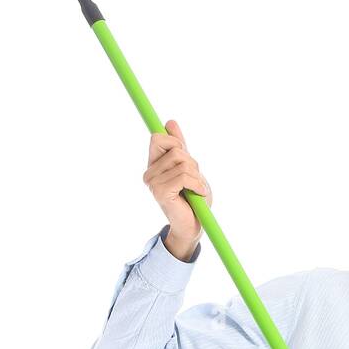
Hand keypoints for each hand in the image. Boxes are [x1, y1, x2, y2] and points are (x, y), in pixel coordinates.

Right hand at [143, 118, 211, 245]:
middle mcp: (149, 173)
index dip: (176, 142)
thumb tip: (170, 122)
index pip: (158, 137)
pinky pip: (184, 176)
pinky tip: (198, 194)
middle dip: (192, 162)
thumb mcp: (189, 167)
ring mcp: (153, 183)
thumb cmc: (193, 199)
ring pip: (182, 163)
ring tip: (195, 189)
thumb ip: (179, 147)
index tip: (186, 157)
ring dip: (196, 176)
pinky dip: (197, 184)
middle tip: (194, 180)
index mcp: (154, 165)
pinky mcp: (160, 192)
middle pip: (175, 149)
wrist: (194, 226)